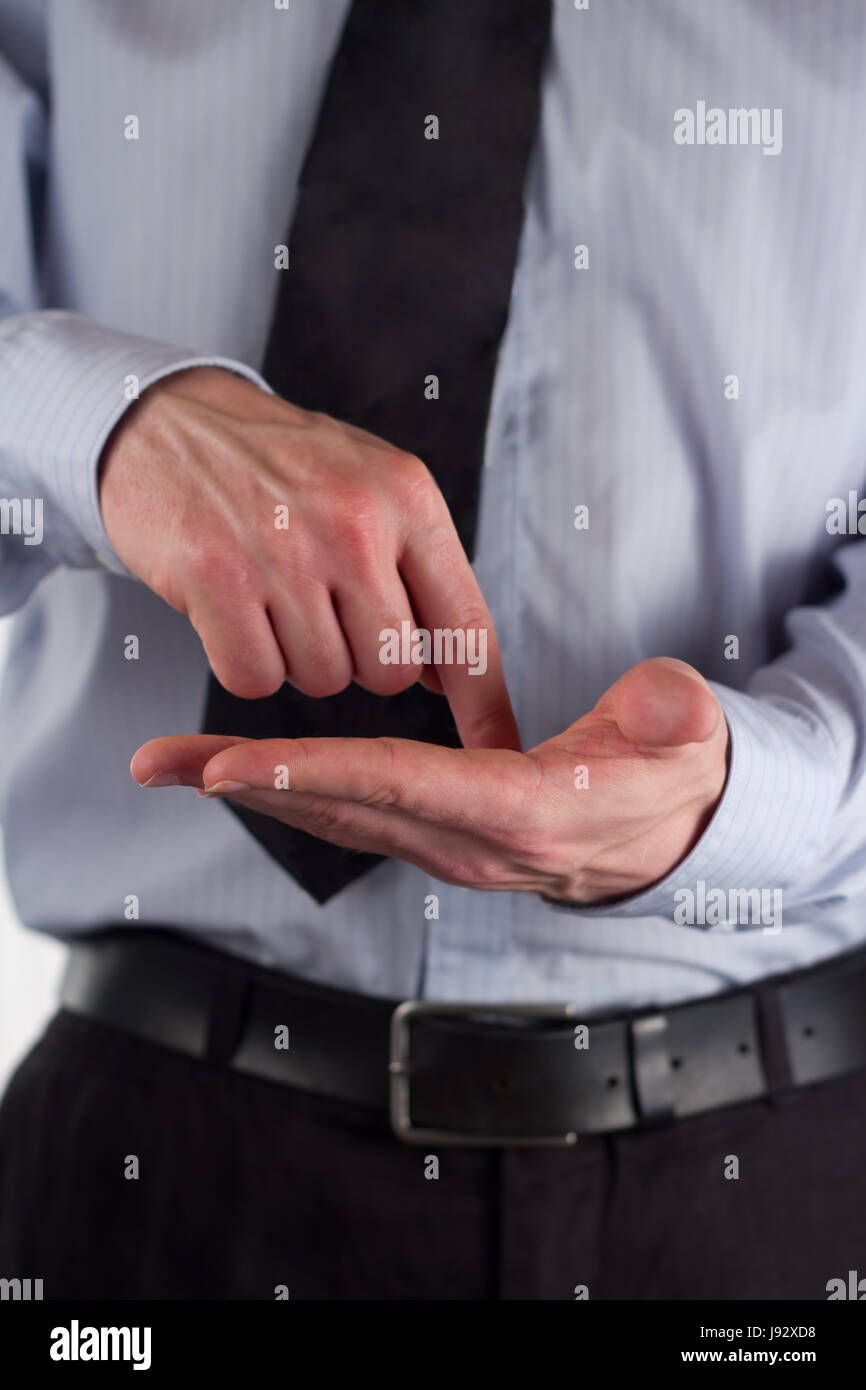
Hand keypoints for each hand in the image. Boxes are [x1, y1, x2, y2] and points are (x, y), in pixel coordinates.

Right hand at [99, 365, 518, 750]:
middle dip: (360, 659)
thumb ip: (420, 576)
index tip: (500, 748)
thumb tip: (453, 678)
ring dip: (297, 657)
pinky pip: (254, 679)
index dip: (485, 701)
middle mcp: (353, 520)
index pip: (466, 625)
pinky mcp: (214, 578)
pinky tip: (234, 609)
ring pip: (322, 680)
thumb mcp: (373, 489)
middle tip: (324, 608)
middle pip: (391, 671)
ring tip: (274, 593)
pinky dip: (244, 661)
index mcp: (407, 497)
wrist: (169, 422)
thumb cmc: (281, 468)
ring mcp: (284, 549)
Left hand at [131, 657, 728, 903]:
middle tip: (160, 760)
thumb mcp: (689, 736)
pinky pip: (348, 813)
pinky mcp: (434, 836)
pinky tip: (238, 769)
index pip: (407, 786)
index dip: (318, 771)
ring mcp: (447, 847)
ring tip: (168, 760)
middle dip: (250, 781)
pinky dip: (288, 792)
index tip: (234, 760)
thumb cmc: (672, 770)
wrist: (670, 830)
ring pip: (334, 815)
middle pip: (345, 807)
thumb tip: (655, 706)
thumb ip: (673, 717)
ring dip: (252, 787)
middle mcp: (472, 843)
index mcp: (526, 813)